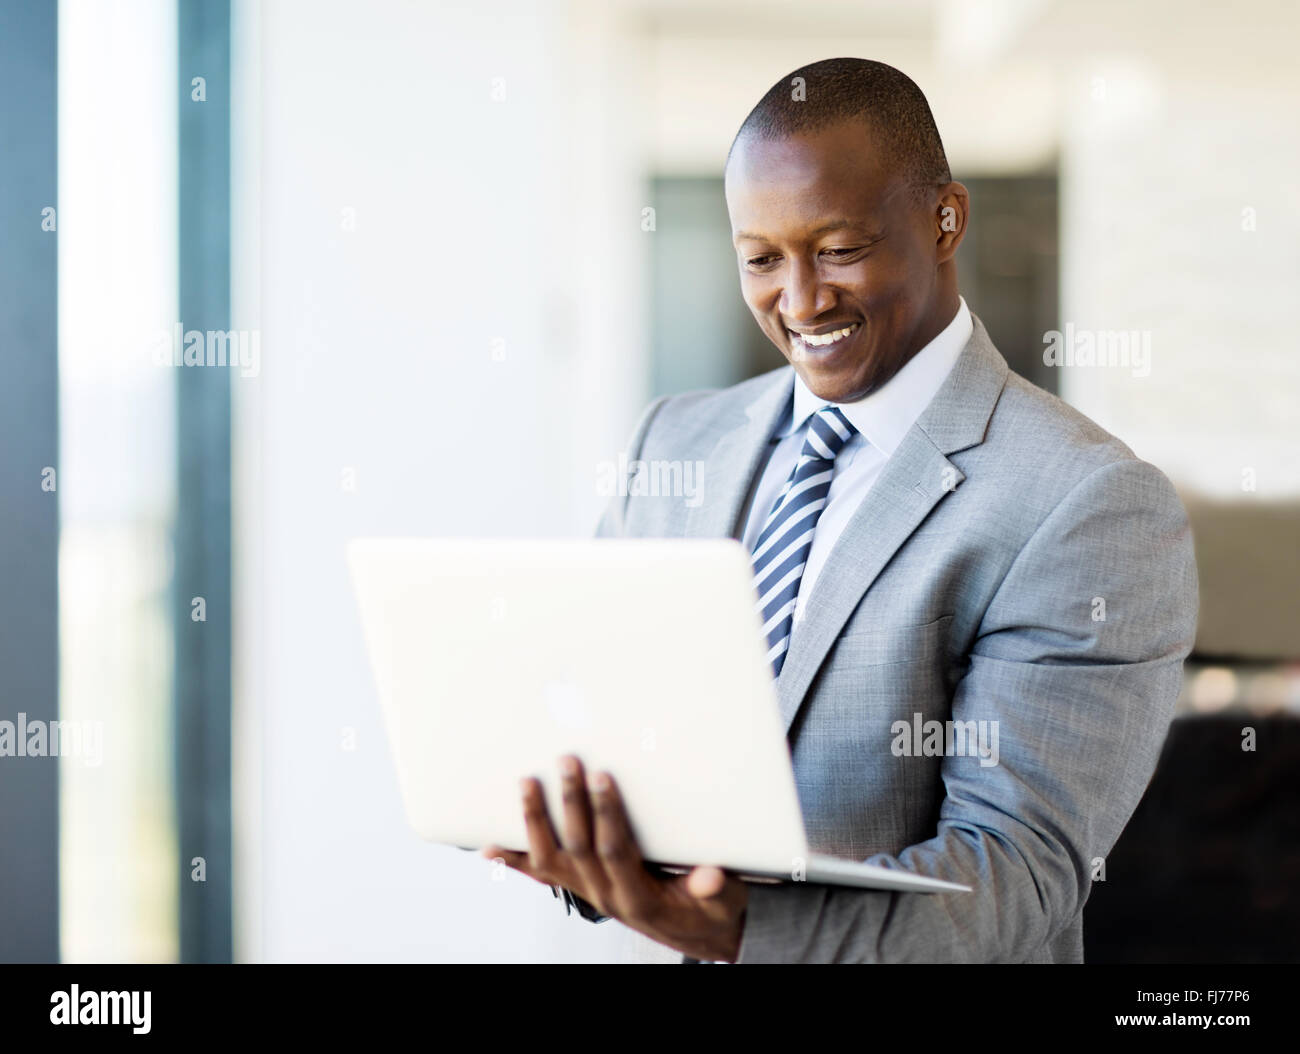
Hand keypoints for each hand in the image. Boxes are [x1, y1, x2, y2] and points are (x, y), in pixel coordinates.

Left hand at [483, 755, 748, 961]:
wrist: (698, 934)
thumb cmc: (710, 912)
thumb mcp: (725, 903)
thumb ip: (716, 889)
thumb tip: (707, 878)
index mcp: (639, 897)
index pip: (614, 849)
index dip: (606, 814)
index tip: (601, 778)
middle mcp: (607, 896)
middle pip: (578, 847)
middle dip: (570, 802)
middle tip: (568, 762)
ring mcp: (589, 893)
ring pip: (551, 860)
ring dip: (536, 821)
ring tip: (526, 784)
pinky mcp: (582, 888)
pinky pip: (542, 876)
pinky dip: (516, 860)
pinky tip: (491, 846)